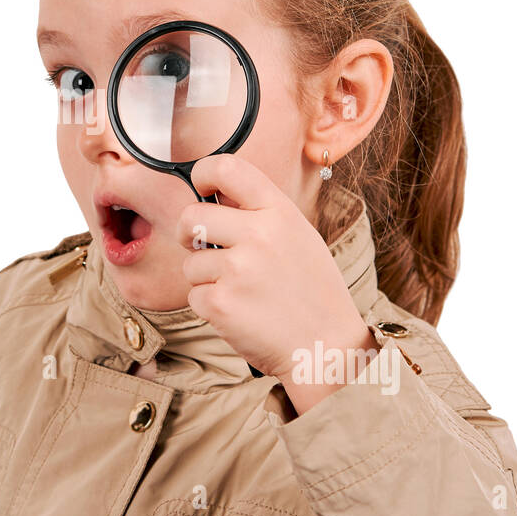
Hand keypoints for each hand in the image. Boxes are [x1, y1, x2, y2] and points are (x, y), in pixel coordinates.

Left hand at [177, 153, 377, 408]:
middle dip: (189, 235)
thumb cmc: (311, 291)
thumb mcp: (297, 236)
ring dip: (205, 278)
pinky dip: (209, 306)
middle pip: (191, 217)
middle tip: (203, 249)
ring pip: (190, 262)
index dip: (202, 174)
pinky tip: (239, 312)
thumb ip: (260, 213)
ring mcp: (238, 270)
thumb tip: (214, 193)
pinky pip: (193, 295)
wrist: (327, 348)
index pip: (226, 167)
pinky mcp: (221, 304)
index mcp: (279, 212)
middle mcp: (258, 235)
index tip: (201, 189)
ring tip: (241, 291)